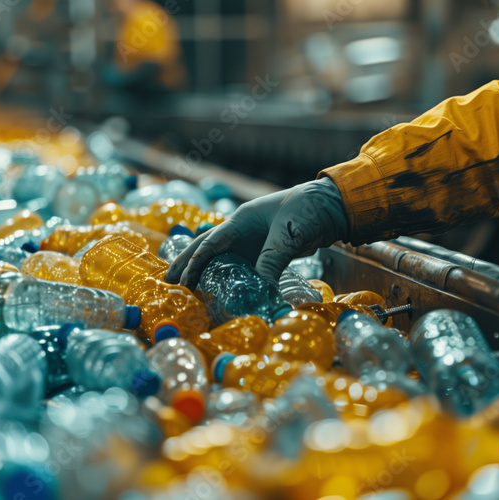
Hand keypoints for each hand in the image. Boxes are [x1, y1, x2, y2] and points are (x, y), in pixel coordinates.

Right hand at [165, 178, 349, 286]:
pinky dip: (228, 279)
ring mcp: (251, 241)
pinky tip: (220, 292)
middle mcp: (241, 230)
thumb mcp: (288, 235)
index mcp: (241, 220)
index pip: (211, 242)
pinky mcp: (263, 252)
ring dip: (204, 273)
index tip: (184, 280)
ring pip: (220, 259)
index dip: (195, 261)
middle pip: (206, 248)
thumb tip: (262, 290)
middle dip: (186, 264)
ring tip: (187, 290)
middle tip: (168, 282)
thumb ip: (273, 261)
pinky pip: (240, 267)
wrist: (330, 207)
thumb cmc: (307, 211)